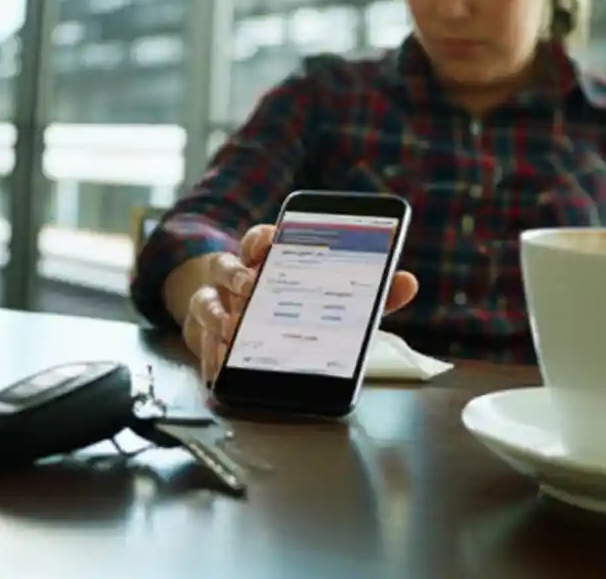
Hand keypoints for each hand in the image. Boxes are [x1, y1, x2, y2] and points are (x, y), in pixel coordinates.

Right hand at [183, 224, 419, 383]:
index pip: (260, 239)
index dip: (263, 238)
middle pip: (227, 264)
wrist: (244, 326)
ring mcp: (217, 304)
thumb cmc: (291, 306)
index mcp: (269, 262)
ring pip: (206, 298)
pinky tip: (219, 367)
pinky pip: (199, 340)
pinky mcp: (204, 333)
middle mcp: (238, 279)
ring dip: (217, 313)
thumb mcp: (333, 298)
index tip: (269, 243)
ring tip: (232, 331)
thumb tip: (407, 281)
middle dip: (236, 274)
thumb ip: (369, 292)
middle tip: (250, 287)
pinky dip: (208, 353)